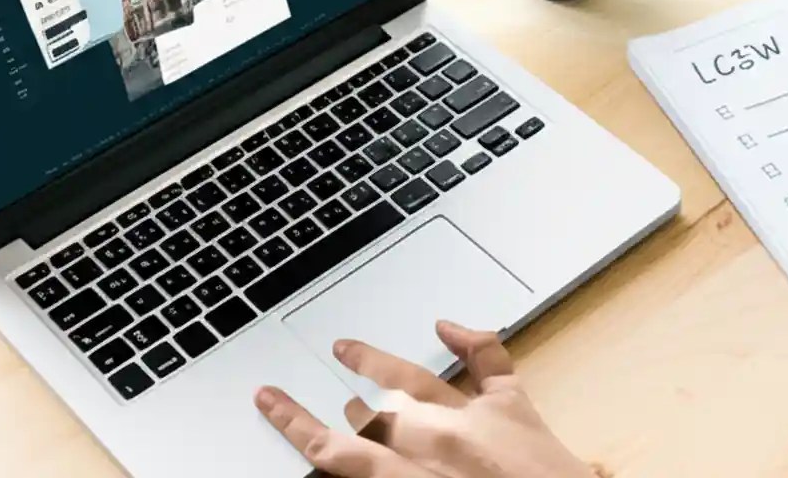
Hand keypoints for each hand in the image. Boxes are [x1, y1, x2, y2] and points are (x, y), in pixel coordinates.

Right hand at [254, 321, 599, 477]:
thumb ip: (390, 476)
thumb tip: (368, 463)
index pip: (336, 451)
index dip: (295, 425)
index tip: (271, 401)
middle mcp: (435, 443)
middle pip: (369, 412)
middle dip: (336, 398)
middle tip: (309, 382)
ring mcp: (475, 420)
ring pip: (413, 379)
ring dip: (377, 361)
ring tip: (350, 347)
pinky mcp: (516, 408)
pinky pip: (489, 361)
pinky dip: (470, 338)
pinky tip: (447, 324)